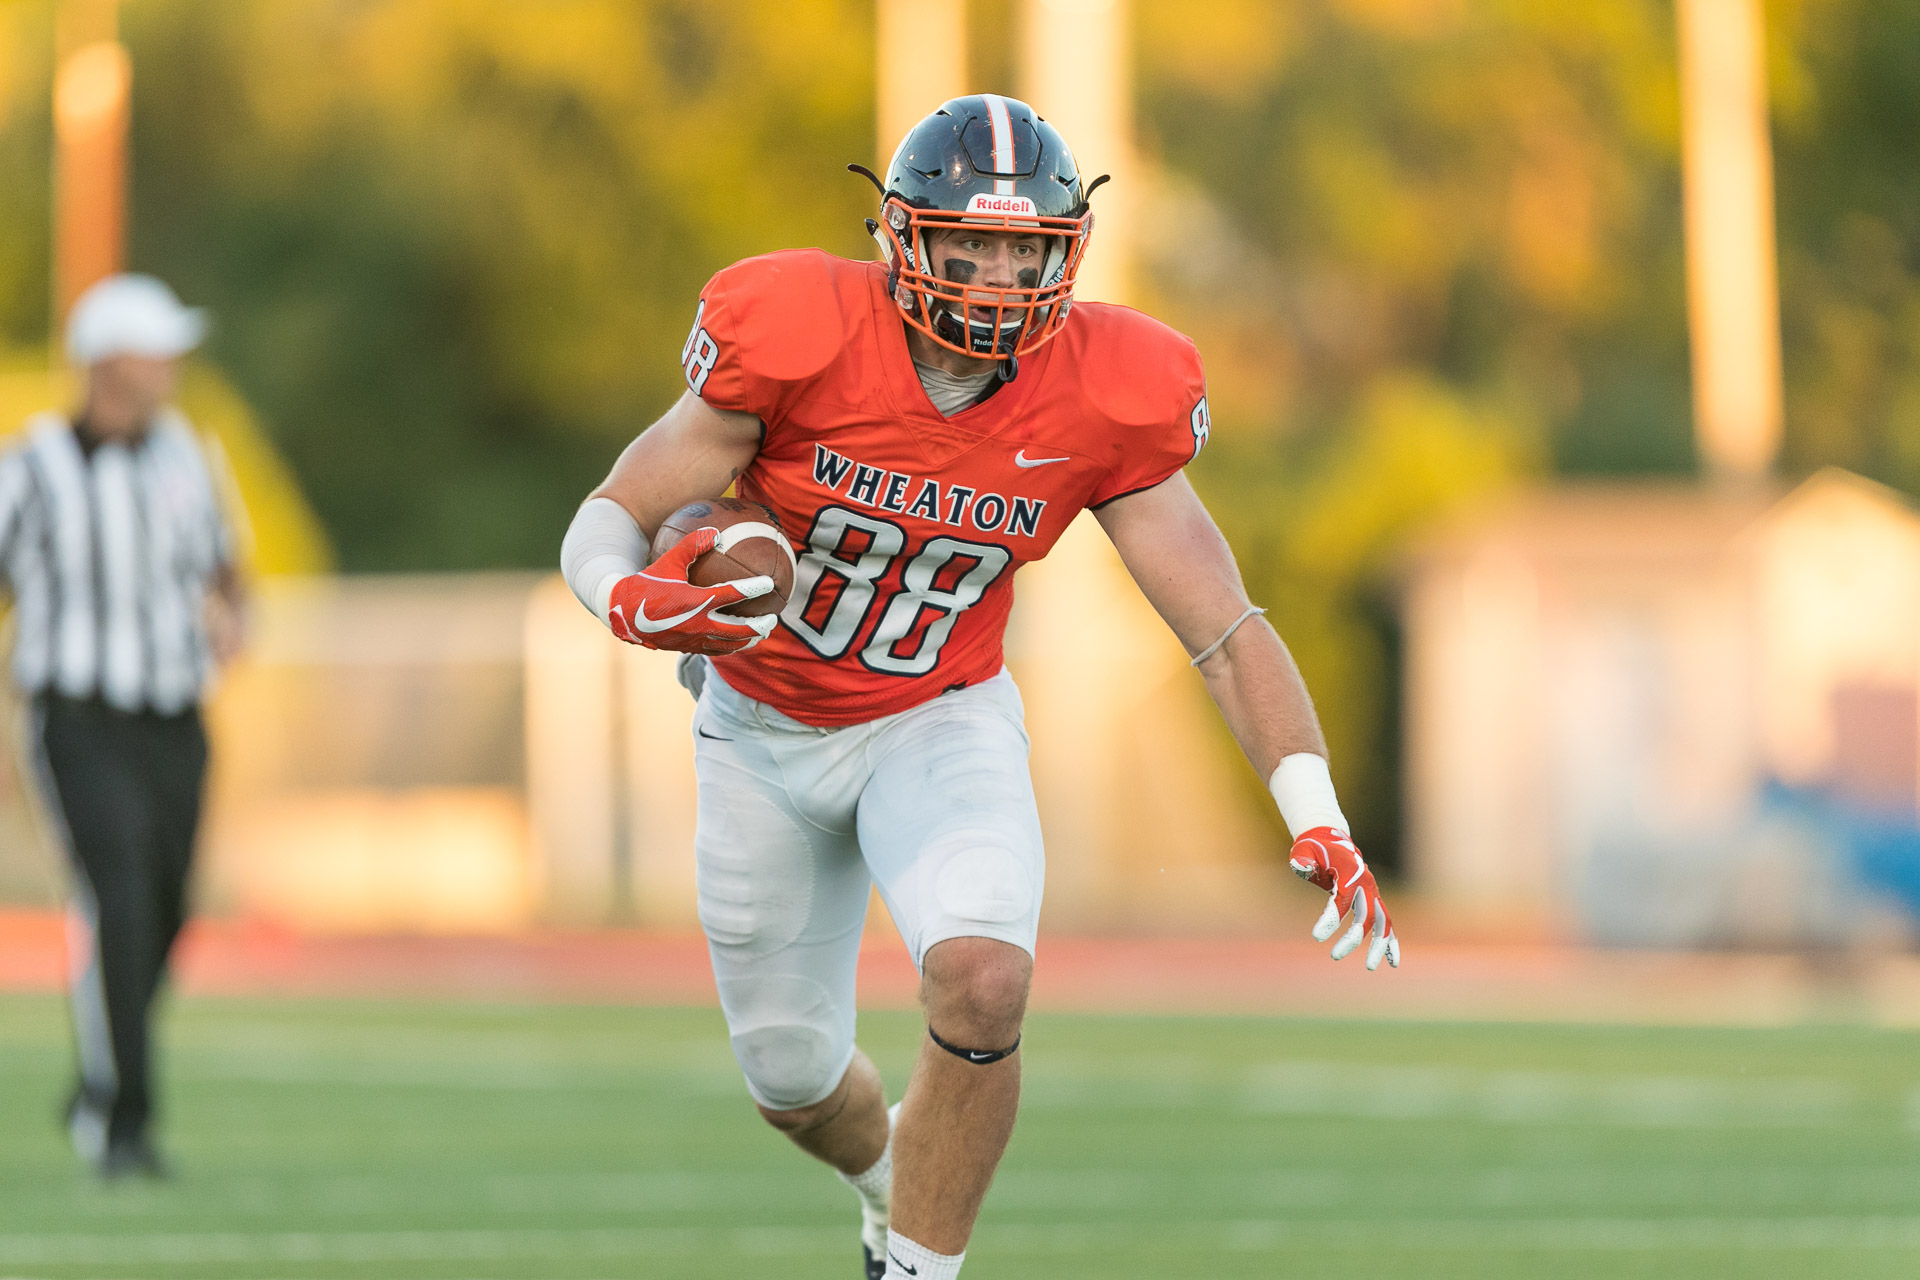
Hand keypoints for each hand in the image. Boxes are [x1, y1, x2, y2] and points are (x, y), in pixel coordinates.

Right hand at [606, 527, 776, 654]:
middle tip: (772, 619)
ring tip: (760, 634)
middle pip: (739, 629)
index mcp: (696, 601)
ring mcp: (694, 639)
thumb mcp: (668, 560)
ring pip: (729, 645)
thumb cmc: (647, 583)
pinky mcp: (687, 648)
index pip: (733, 594)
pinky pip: (715, 651)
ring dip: (748, 640)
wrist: (623, 613)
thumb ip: (692, 545)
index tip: (770, 583)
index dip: (754, 588)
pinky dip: (730, 647)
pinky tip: (735, 642)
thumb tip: (715, 530)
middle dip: (759, 625)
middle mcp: (698, 624)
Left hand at [1289, 827, 1399, 969]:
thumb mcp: (1303, 851)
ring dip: (1380, 945)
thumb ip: (1302, 861)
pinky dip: (1391, 941)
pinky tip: (1392, 962)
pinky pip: (1386, 922)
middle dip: (1353, 938)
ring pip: (1383, 922)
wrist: (1329, 837)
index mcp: (1350, 873)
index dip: (1331, 919)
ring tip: (1371, 967)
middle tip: (1334, 956)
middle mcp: (1366, 883)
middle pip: (1367, 916)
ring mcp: (1372, 891)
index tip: (1316, 937)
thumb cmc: (1313, 847)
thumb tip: (1300, 867)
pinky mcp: (1373, 898)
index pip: (1344, 901)